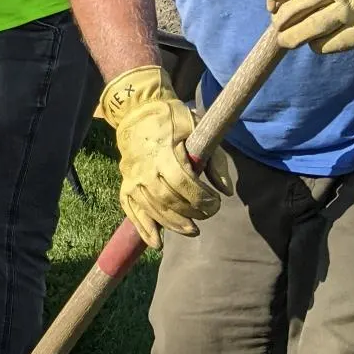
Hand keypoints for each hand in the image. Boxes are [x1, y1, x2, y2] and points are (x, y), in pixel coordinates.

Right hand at [99, 64, 232, 249]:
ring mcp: (132, 177)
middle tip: (207, 216)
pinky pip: (132, 210)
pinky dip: (143, 228)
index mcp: (163, 152)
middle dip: (190, 213)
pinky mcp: (126, 183)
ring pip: (152, 208)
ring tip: (192, 230)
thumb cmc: (172, 119)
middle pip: (167, 200)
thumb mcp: (197, 128)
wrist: (137, 110)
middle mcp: (144, 167)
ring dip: (172, 224)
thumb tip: (226, 191)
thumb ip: (214, 160)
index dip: (201, 198)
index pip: (183, 183)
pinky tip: (157, 243)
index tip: (216, 202)